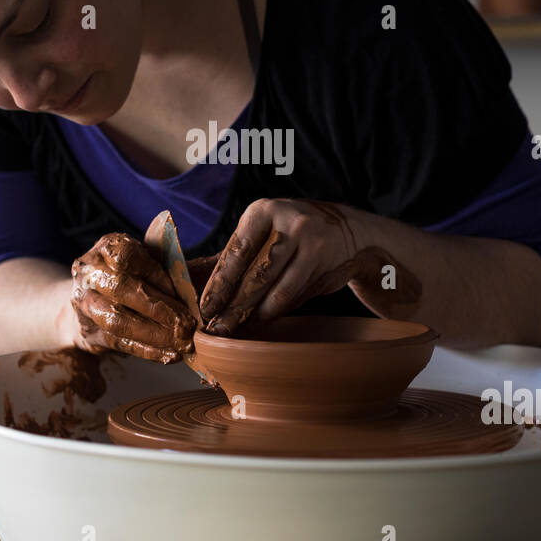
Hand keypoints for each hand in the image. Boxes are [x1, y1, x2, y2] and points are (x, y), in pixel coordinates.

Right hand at [70, 233, 195, 362]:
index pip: (127, 257)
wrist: (93, 300)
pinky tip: (170, 355)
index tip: (180, 294)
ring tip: (181, 343)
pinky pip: (119, 343)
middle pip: (120, 288)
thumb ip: (171, 270)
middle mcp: (90, 272)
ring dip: (154, 334)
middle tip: (187, 325)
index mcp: (108, 247)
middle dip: (159, 309)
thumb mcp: (150, 264)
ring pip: (117, 320)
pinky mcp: (89, 332)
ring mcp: (84, 303)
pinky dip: (148, 351)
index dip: (156, 276)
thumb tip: (201, 287)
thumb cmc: (131, 277)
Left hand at [198, 199, 377, 334]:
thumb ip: (234, 253)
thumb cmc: (292, 233)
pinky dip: (273, 312)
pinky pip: (293, 295)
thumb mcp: (265, 230)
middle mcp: (288, 222)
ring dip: (252, 314)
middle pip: (255, 272)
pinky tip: (258, 323)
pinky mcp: (324, 264)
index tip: (205, 307)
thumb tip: (190, 276)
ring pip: (275, 288)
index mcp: (264, 211)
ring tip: (234, 330)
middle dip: (232, 304)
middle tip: (216, 326)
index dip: (219, 282)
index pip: (236, 251)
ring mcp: (311, 242)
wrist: (349, 232)